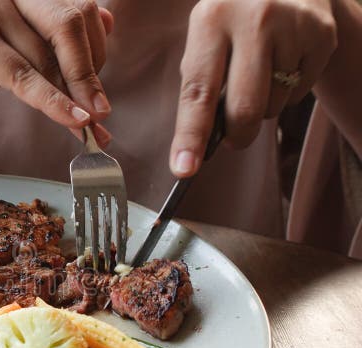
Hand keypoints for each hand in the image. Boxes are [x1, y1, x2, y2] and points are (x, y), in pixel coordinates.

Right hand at [0, 0, 114, 144]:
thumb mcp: (5, 44)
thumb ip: (47, 35)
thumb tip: (107, 23)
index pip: (77, 11)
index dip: (95, 53)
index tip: (100, 93)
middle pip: (71, 21)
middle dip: (91, 72)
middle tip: (103, 112)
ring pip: (47, 54)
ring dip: (71, 96)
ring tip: (86, 128)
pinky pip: (22, 73)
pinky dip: (51, 100)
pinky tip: (72, 120)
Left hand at [170, 0, 337, 176]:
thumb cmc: (233, 22)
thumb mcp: (207, 39)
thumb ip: (201, 86)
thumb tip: (195, 148)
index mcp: (211, 20)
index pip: (198, 92)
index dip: (191, 136)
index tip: (184, 169)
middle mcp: (254, 18)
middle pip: (245, 109)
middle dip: (237, 136)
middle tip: (234, 138)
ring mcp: (293, 24)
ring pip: (274, 104)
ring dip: (264, 107)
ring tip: (261, 75)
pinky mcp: (322, 34)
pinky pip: (300, 93)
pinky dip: (288, 92)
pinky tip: (284, 63)